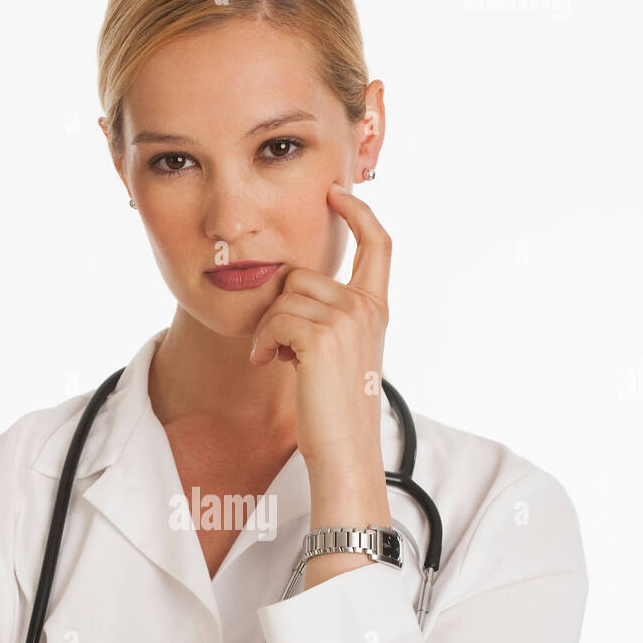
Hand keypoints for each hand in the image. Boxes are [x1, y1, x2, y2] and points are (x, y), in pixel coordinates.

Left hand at [248, 182, 391, 477]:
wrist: (343, 451)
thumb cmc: (334, 410)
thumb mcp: (342, 355)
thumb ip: (330, 317)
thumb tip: (292, 288)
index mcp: (376, 310)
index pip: (378, 244)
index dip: (358, 212)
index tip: (335, 192)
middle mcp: (366, 309)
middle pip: (305, 275)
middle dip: (282, 307)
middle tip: (284, 348)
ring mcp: (346, 321)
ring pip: (285, 296)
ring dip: (270, 328)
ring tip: (278, 359)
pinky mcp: (321, 338)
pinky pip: (275, 319)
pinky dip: (263, 343)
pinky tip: (269, 364)